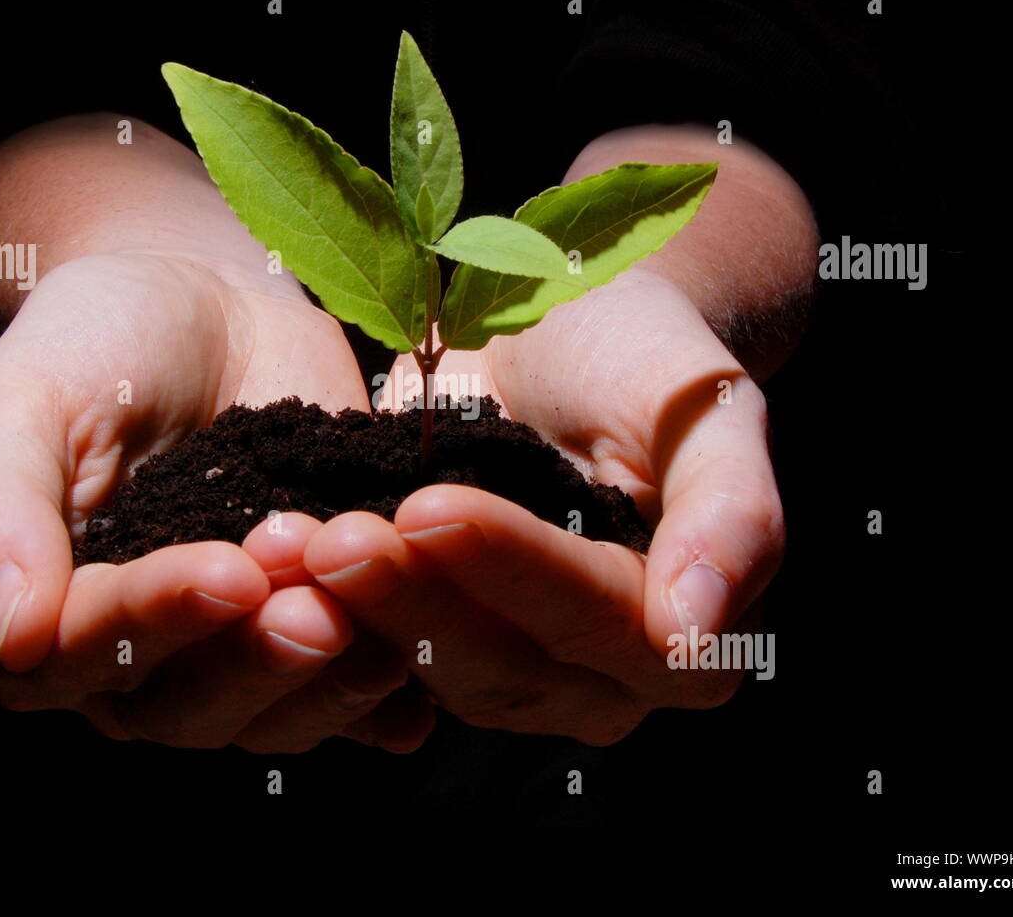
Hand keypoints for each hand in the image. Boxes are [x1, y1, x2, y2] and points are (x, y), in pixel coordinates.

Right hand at [0, 250, 426, 750]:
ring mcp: (237, 649)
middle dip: (255, 661)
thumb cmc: (100, 341)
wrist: (213, 306)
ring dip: (327, 681)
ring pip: (274, 716)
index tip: (225, 572)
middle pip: (186, 709)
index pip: (84, 656)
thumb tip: (12, 633)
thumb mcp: (23, 400)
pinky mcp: (323, 627)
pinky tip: (423, 677)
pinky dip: (390, 697)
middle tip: (314, 608)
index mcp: (49, 614)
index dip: (153, 623)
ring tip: (371, 614)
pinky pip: (355, 696)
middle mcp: (142, 659)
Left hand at [303, 126, 811, 743]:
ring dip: (360, 610)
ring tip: (293, 545)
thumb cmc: (648, 356)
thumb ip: (732, 513)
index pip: (599, 619)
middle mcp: (604, 678)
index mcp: (690, 636)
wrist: (569, 334)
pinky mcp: (444, 647)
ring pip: (434, 669)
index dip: (514, 569)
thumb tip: (696, 635)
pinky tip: (280, 558)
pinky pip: (383, 650)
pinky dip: (334, 609)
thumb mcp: (708, 407)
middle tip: (332, 535)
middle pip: (506, 661)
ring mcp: (518, 673)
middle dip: (415, 597)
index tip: (431, 506)